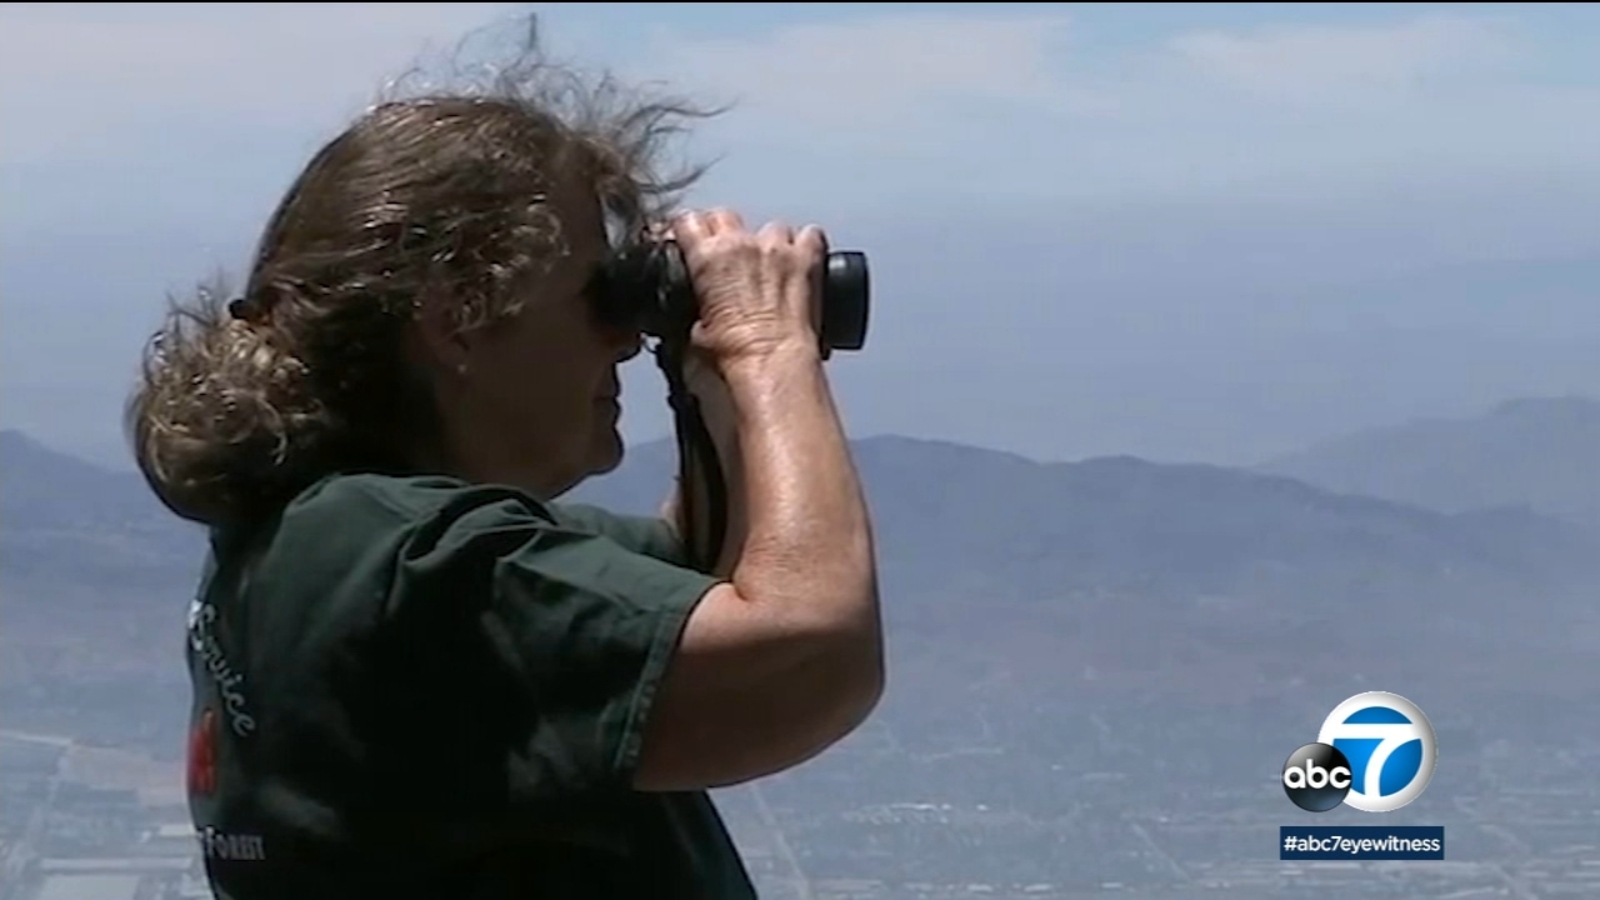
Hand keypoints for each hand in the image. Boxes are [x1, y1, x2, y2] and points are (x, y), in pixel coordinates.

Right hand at [668, 208, 826, 368]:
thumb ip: (698, 307)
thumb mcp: (697, 331)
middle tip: (730, 257)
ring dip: (769, 244)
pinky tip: (803, 263)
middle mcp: (741, 244)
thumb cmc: (736, 353)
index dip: (689, 231)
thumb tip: (701, 313)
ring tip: (771, 268)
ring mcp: (776, 248)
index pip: (688, 221)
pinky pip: (811, 235)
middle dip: (725, 232)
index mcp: (707, 257)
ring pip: (770, 227)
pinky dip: (807, 246)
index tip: (692, 240)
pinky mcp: (808, 258)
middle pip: (725, 216)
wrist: (772, 363)